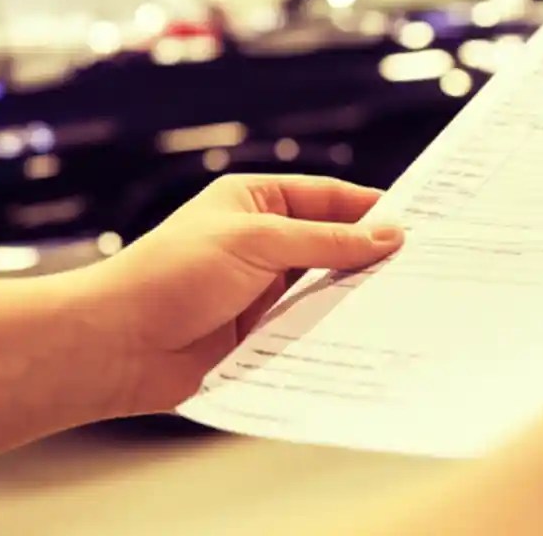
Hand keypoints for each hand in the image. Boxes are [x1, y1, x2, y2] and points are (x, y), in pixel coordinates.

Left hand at [79, 175, 402, 415]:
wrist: (118, 345)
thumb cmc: (172, 275)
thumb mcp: (257, 242)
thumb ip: (326, 241)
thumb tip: (388, 235)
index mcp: (256, 202)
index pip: (328, 197)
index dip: (371, 209)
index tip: (418, 223)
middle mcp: (263, 243)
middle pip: (332, 244)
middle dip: (370, 255)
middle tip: (424, 266)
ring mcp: (262, 290)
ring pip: (325, 288)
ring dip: (356, 296)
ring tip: (408, 303)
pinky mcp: (260, 334)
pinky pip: (310, 328)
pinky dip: (336, 330)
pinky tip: (369, 336)